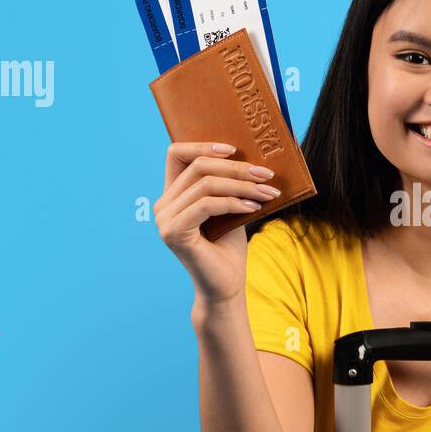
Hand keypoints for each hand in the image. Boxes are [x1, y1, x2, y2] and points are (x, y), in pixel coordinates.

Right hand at [154, 141, 281, 302]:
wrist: (226, 286)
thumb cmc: (229, 248)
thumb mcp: (230, 207)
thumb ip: (228, 184)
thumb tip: (252, 157)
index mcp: (172, 196)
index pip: (176, 154)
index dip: (202, 145)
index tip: (234, 149)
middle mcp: (162, 205)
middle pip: (198, 167)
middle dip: (237, 167)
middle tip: (267, 174)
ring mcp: (165, 219)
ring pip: (206, 185)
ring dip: (242, 186)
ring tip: (267, 192)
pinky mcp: (174, 232)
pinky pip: (207, 205)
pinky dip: (234, 203)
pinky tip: (254, 208)